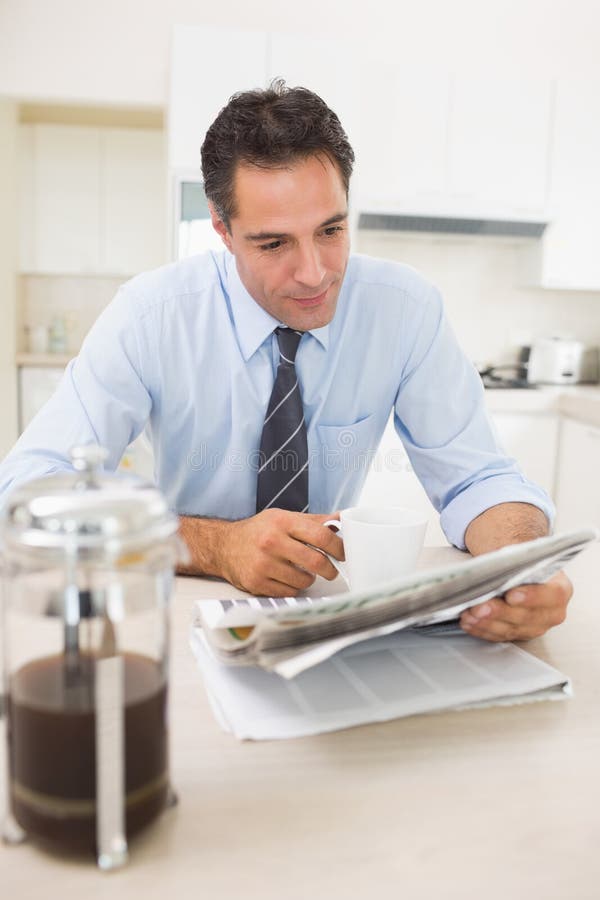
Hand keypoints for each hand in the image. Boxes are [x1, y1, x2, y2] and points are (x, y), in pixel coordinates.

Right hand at [220, 509, 344, 596]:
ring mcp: (263, 564)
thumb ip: (313, 521)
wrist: (224, 546)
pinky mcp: (257, 582)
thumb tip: (341, 519)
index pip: (321, 536)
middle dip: (330, 570)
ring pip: (304, 581)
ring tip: (301, 572)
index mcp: (282, 521)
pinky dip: (293, 588)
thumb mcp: (283, 517)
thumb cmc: (258, 531)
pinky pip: (289, 592)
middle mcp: (272, 541)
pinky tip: (286, 578)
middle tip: (330, 571)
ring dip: (308, 579)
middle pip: (316, 562)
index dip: (338, 547)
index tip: (343, 554)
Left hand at [460, 570, 572, 641]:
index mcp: (560, 589)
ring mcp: (535, 626)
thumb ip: (516, 561)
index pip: (552, 595)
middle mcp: (551, 612)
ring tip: (469, 614)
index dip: (531, 596)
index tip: (510, 595)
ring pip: (511, 629)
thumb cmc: (522, 561)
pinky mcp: (518, 634)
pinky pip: (499, 636)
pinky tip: (469, 622)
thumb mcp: (522, 554)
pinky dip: (482, 629)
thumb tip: (497, 565)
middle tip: (479, 607)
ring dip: (487, 623)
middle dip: (500, 612)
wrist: (519, 569)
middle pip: (527, 617)